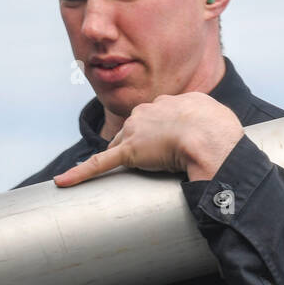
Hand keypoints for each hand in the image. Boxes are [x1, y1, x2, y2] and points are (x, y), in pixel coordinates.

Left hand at [52, 92, 243, 185]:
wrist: (210, 137)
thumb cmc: (220, 130)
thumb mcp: (218, 117)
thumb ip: (210, 121)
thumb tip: (216, 134)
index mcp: (170, 102)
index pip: (157, 117)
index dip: (162, 132)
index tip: (169, 142)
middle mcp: (147, 111)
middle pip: (135, 130)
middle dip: (143, 144)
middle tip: (163, 158)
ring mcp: (135, 131)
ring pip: (120, 146)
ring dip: (127, 157)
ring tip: (146, 169)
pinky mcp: (127, 152)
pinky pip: (98, 164)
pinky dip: (79, 174)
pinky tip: (62, 182)